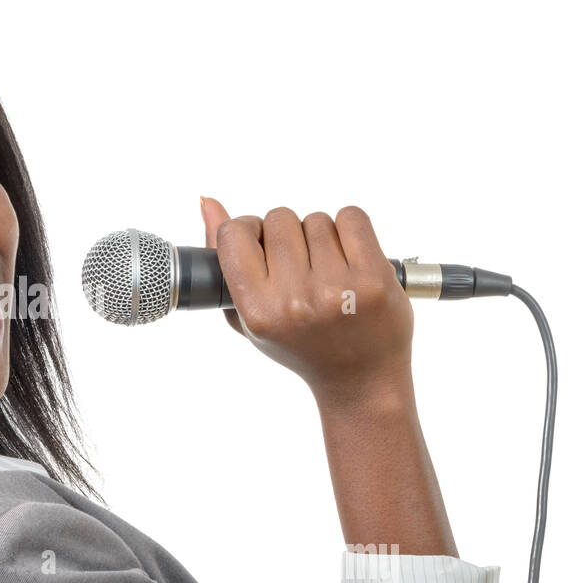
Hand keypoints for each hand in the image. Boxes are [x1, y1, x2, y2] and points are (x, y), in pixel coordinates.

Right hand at [198, 197, 414, 403]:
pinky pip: (352, 217)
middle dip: (287, 234)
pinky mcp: (375, 278)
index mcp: (259, 311)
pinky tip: (350, 257)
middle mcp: (296, 300)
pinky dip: (350, 229)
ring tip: (326, 269)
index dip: (248, 229)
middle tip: (299, 264)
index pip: (235, 236)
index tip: (261, 243)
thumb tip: (208, 203)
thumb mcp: (251, 315)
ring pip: (316, 219)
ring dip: (320, 235)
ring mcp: (338, 289)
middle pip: (280, 219)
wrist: (360, 379)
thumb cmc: (299, 345)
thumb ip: (225, 261)